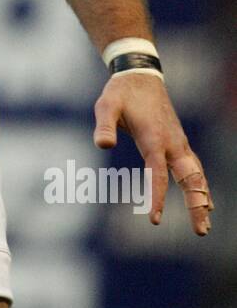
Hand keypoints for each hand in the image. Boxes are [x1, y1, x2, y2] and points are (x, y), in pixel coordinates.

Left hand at [93, 74, 212, 234]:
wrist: (140, 76)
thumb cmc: (120, 93)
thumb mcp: (106, 105)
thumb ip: (104, 125)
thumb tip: (103, 145)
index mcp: (154, 138)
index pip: (157, 173)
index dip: (157, 196)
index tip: (154, 219)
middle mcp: (172, 143)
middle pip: (189, 178)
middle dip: (196, 204)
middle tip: (201, 231)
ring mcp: (179, 143)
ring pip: (196, 175)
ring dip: (202, 198)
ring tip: (205, 225)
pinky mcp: (179, 143)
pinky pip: (194, 168)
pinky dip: (200, 186)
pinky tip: (204, 201)